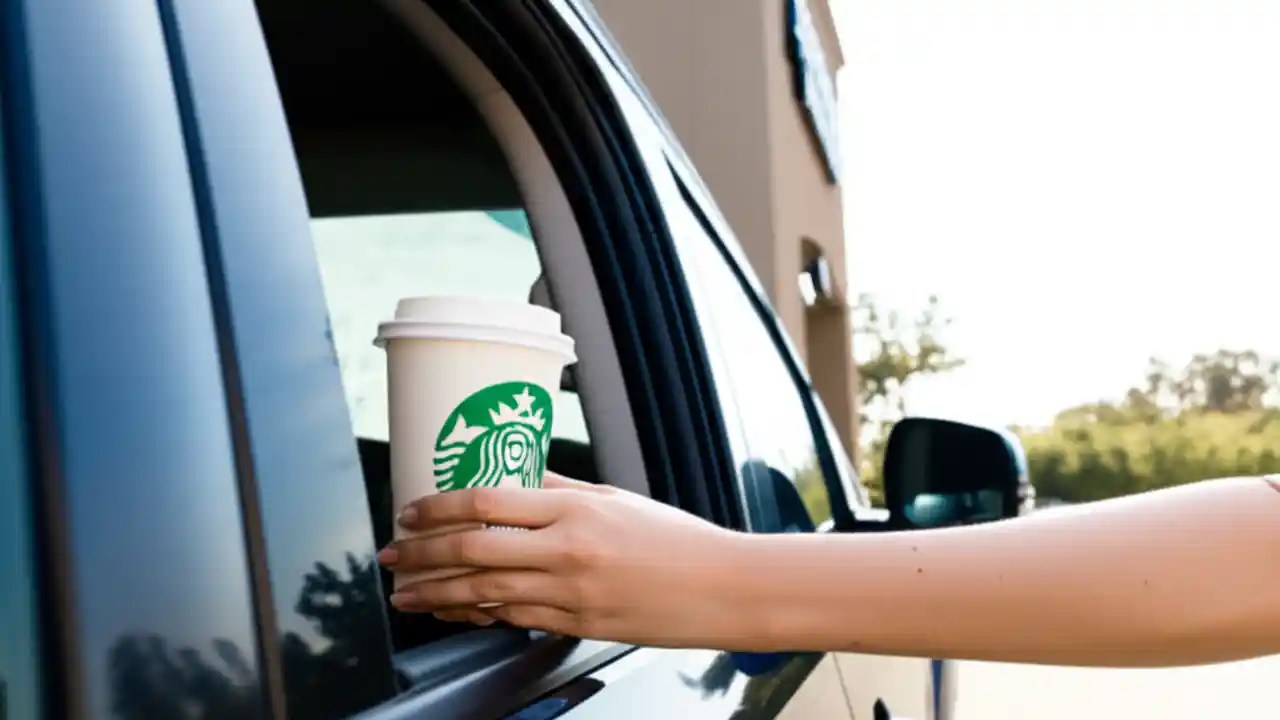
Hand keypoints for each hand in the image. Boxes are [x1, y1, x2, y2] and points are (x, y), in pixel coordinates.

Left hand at [378, 474, 753, 647]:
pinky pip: (513, 619)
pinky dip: (476, 615)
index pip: (487, 503)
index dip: (439, 508)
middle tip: (389, 556)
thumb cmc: (673, 538)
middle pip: (472, 551)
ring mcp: (570, 594)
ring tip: (403, 594)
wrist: (720, 587)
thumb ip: (559, 489)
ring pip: (482, 594)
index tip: (411, 512)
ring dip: (434, 594)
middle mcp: (566, 551)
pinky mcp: (576, 625)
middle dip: (421, 555)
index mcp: (575, 509)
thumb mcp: (615, 499)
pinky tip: (452, 613)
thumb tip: (513, 474)